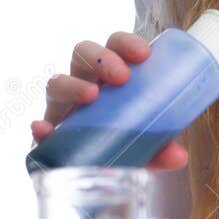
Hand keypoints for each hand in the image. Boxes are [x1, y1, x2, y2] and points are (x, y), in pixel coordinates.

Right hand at [30, 31, 190, 169]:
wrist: (95, 175)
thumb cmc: (123, 145)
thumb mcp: (147, 146)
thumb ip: (160, 149)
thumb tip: (178, 156)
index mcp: (110, 77)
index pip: (115, 46)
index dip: (126, 43)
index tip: (144, 54)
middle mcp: (84, 83)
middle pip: (83, 54)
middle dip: (102, 58)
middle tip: (122, 77)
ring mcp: (63, 106)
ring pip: (57, 82)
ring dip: (72, 85)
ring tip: (90, 96)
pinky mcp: (48, 133)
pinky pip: (40, 125)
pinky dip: (40, 127)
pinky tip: (43, 129)